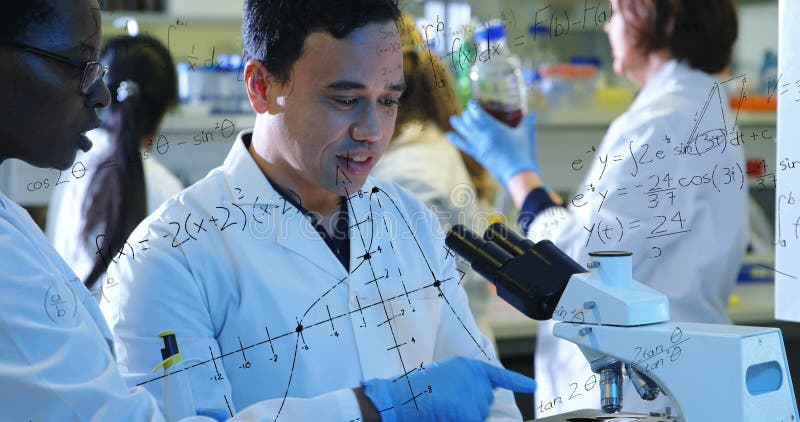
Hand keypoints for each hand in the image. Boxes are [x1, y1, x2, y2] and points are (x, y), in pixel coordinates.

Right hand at [361, 356, 535, 421]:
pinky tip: (446, 414)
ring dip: (464, 416)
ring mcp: (474, 395)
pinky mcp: (470, 412)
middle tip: (444, 402)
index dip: (517, 381)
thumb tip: (489, 394)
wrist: (402, 397)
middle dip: (470, 407)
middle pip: (485, 402)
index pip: (499, 375)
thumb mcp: (446, 377)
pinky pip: (473, 421)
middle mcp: (476, 378)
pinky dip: (462, 419)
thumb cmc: (418, 390)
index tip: (533, 385)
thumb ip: (468, 382)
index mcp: (469, 366)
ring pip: (479, 415)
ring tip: (442, 407)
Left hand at [447, 101, 539, 186]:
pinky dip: (455, 140)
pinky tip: (448, 135)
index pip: (478, 113)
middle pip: (470, 121)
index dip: (473, 107)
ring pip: (464, 132)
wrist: (516, 173)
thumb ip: (527, 122)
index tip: (471, 103)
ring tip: (453, 119)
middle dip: (467, 115)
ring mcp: (478, 146)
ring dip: (458, 125)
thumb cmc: (522, 152)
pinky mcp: (477, 155)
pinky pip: (463, 146)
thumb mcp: (526, 134)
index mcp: (493, 127)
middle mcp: (482, 135)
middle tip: (466, 111)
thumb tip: (531, 114)